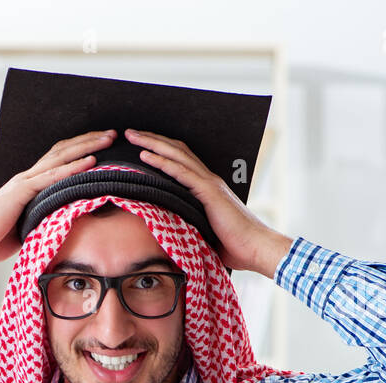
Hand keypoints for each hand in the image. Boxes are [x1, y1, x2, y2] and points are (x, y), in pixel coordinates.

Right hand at [0, 130, 116, 266]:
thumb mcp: (24, 230)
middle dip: (89, 141)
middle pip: (62, 152)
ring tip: (108, 139)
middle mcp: (26, 179)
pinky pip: (52, 177)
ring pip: (60, 158)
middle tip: (112, 134)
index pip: (57, 161)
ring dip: (87, 147)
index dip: (79, 151)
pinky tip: (91, 161)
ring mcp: (23, 183)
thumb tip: (59, 229)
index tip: (100, 147)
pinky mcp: (21, 192)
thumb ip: (41, 223)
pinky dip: (73, 168)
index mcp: (27, 186)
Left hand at [123, 128, 293, 276]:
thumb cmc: (233, 245)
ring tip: (132, 136)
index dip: (161, 149)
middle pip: (176, 151)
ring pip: (176, 155)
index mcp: (207, 186)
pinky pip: (181, 173)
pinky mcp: (209, 193)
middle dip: (152, 139)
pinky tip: (146, 155)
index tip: (141, 145)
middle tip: (130, 132)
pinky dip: (162, 162)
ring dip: (152, 143)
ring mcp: (209, 184)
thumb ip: (189, 224)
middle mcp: (208, 179)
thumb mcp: (204, 231)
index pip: (181, 160)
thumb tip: (170, 232)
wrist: (255, 248)